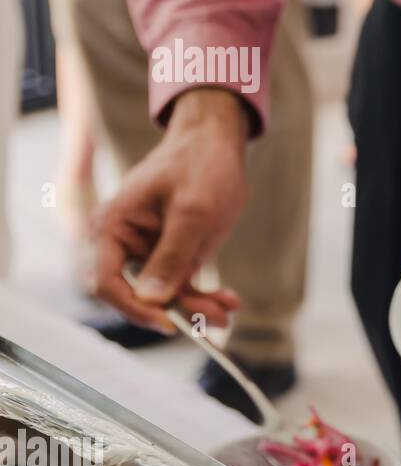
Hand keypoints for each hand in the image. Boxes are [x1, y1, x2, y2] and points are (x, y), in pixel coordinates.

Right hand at [91, 89, 250, 331]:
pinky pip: (181, 284)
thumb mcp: (193, 211)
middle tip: (216, 321)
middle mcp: (124, 243)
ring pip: (165, 294)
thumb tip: (151, 298)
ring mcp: (149, 250)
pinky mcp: (172, 253)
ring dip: (197, 307)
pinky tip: (229, 301)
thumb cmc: (200, 166)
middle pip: (139, 294)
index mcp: (112, 228)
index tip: (168, 322)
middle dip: (177, 311)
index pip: (106, 282)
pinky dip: (204, 296)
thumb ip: (173, 254)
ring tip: (228, 310)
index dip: (134, 307)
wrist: (217, 143)